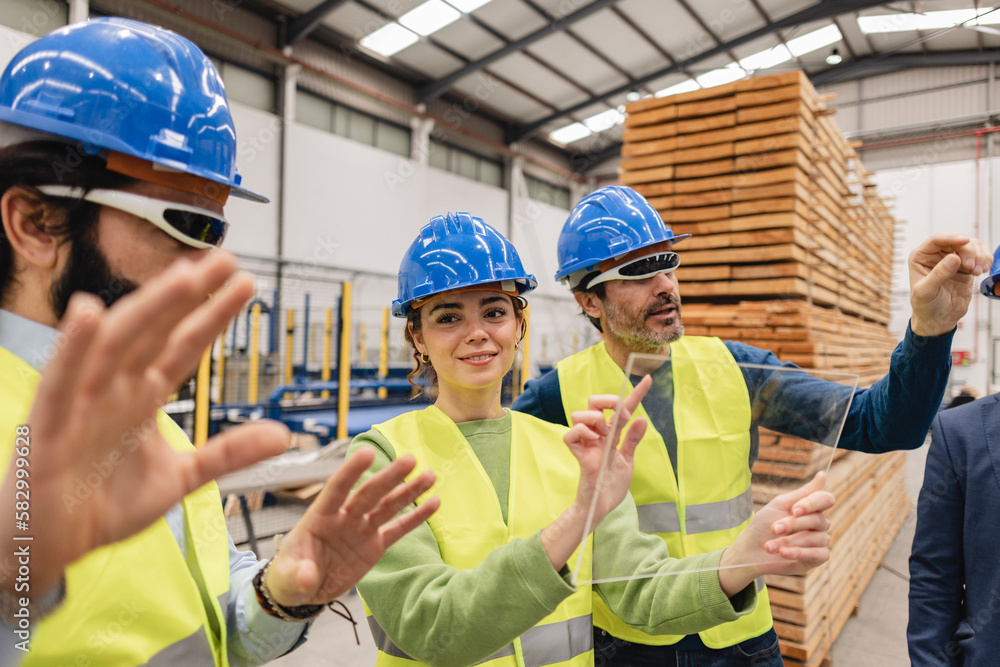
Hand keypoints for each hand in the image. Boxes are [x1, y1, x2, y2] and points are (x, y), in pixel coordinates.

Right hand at [2, 252, 288, 595]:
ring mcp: (83, 403)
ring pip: (118, 344)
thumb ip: (229, 453)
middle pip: (156, 332)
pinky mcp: (49, 427)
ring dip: (149, 309)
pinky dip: (73, 348)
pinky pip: (61, 381)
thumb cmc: (105, 505)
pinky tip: (89, 313)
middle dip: (189, 296)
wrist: (53, 546)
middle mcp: (115, 389)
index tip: (244, 283)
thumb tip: (283, 434)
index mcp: (142, 396)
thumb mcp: (182, 478)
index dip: (213, 314)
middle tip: (225, 260)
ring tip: (184, 276)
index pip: (184, 345)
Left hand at [265, 448, 438, 606]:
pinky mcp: (375, 545)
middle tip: (410, 460)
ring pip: (387, 506)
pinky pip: (398, 529)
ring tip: (430, 475)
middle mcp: (344, 517)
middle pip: (369, 493)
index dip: (352, 471)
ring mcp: (361, 529)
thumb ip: (296, 574)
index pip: (337, 488)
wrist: (303, 591)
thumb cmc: (288, 576)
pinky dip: (415, 517)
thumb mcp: (286, 578)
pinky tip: (434, 503)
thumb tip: (306, 577)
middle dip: (389, 477)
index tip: (367, 452)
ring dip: (408, 491)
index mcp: (320, 516)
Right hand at [563, 375, 650, 526]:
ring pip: (579, 414)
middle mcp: (597, 435)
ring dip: (594, 417)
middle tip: (622, 415)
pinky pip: (570, 434)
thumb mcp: (628, 460)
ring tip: (603, 433)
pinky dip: (581, 432)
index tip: (649, 380)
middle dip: (608, 400)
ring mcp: (586, 443)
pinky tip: (593, 439)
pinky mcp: (578, 454)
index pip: (622, 409)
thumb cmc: (612, 484)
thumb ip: (632, 440)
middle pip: (594, 402)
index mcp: (611, 434)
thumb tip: (642, 419)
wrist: (603, 505)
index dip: (636, 394)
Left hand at [719, 472, 833, 595]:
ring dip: (789, 541)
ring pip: (816, 538)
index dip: (812, 504)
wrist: (751, 550)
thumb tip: (822, 474)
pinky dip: (797, 553)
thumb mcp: (779, 505)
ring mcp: (820, 541)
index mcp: (811, 508)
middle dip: (793, 524)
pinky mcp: (818, 558)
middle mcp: (819, 523)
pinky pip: (817, 554)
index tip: (794, 509)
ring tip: (769, 545)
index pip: (826, 499)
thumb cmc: (763, 525)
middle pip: (819, 520)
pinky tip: (782, 553)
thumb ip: (802, 493)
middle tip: (773, 528)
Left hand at [909, 234, 992, 336]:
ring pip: (971, 245)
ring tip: (977, 271)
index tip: (965, 241)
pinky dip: (985, 259)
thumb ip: (938, 274)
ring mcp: (953, 259)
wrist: (938, 319)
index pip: (937, 239)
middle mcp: (936, 255)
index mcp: (921, 256)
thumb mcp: (926, 291)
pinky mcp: (966, 267)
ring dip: (979, 255)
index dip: (952, 238)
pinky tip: (982, 270)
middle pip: (958, 240)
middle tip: (971, 267)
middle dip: (969, 250)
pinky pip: (980, 255)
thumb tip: (954, 257)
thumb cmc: (925, 306)